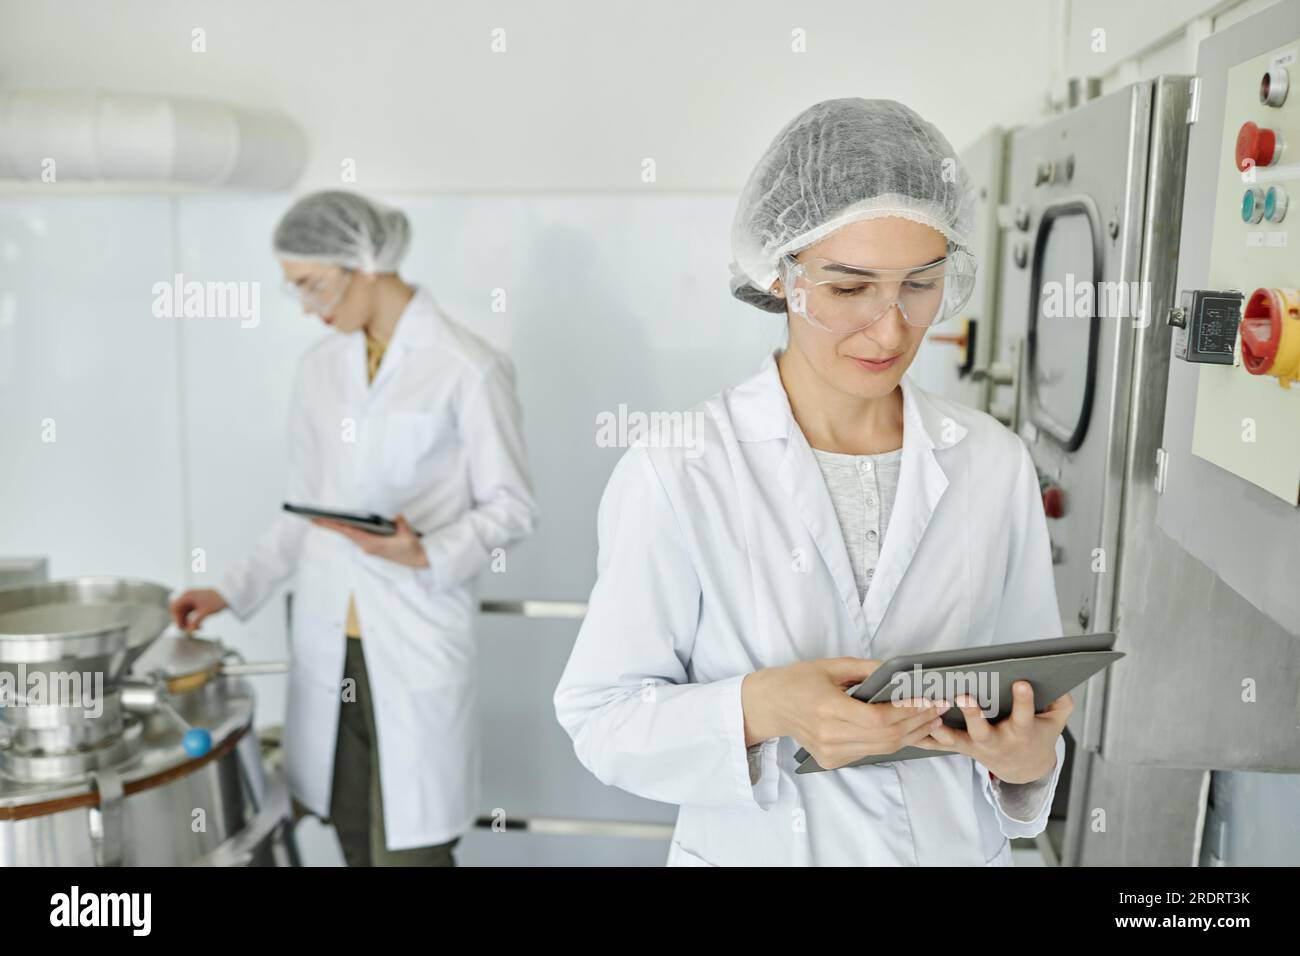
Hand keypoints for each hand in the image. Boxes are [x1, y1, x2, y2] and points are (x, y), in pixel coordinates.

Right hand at [170, 588, 227, 631]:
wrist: (229, 594)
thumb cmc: (217, 600)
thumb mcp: (206, 612)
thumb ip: (196, 621)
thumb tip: (190, 631)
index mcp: (187, 595)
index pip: (175, 608)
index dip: (176, 618)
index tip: (181, 627)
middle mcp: (188, 596)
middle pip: (179, 611)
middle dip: (183, 622)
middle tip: (189, 631)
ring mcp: (192, 600)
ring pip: (185, 613)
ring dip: (188, 622)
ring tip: (197, 629)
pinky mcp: (197, 603)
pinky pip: (191, 613)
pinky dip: (193, 620)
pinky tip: (199, 626)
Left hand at [312, 514, 428, 568]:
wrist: (418, 561)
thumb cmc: (412, 549)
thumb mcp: (408, 535)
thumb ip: (401, 524)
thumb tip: (396, 517)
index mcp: (373, 544)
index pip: (350, 532)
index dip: (335, 526)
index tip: (321, 521)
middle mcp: (368, 547)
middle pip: (346, 533)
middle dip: (331, 525)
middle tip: (314, 518)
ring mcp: (369, 547)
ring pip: (350, 535)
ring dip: (338, 527)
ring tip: (325, 519)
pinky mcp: (373, 547)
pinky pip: (357, 536)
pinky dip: (348, 530)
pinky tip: (344, 524)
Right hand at [741, 658, 950, 769]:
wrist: (770, 706)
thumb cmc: (797, 681)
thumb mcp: (831, 666)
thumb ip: (867, 669)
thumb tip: (902, 671)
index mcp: (827, 708)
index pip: (877, 718)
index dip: (907, 711)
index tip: (928, 699)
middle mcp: (829, 735)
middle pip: (886, 736)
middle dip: (918, 722)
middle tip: (939, 707)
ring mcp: (831, 752)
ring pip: (883, 748)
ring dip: (912, 734)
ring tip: (932, 719)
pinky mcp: (832, 760)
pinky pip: (871, 752)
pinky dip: (893, 741)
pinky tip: (908, 730)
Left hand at [913, 681, 1070, 783]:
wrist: (1025, 768)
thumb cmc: (1037, 734)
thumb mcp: (1055, 721)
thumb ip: (1061, 703)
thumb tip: (1059, 683)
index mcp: (1022, 732)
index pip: (1025, 715)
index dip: (1025, 700)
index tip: (1021, 682)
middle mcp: (997, 741)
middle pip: (983, 731)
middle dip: (973, 714)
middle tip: (962, 695)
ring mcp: (976, 747)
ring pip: (956, 741)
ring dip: (941, 730)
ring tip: (928, 713)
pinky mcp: (961, 748)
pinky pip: (939, 746)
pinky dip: (923, 739)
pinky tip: (907, 729)